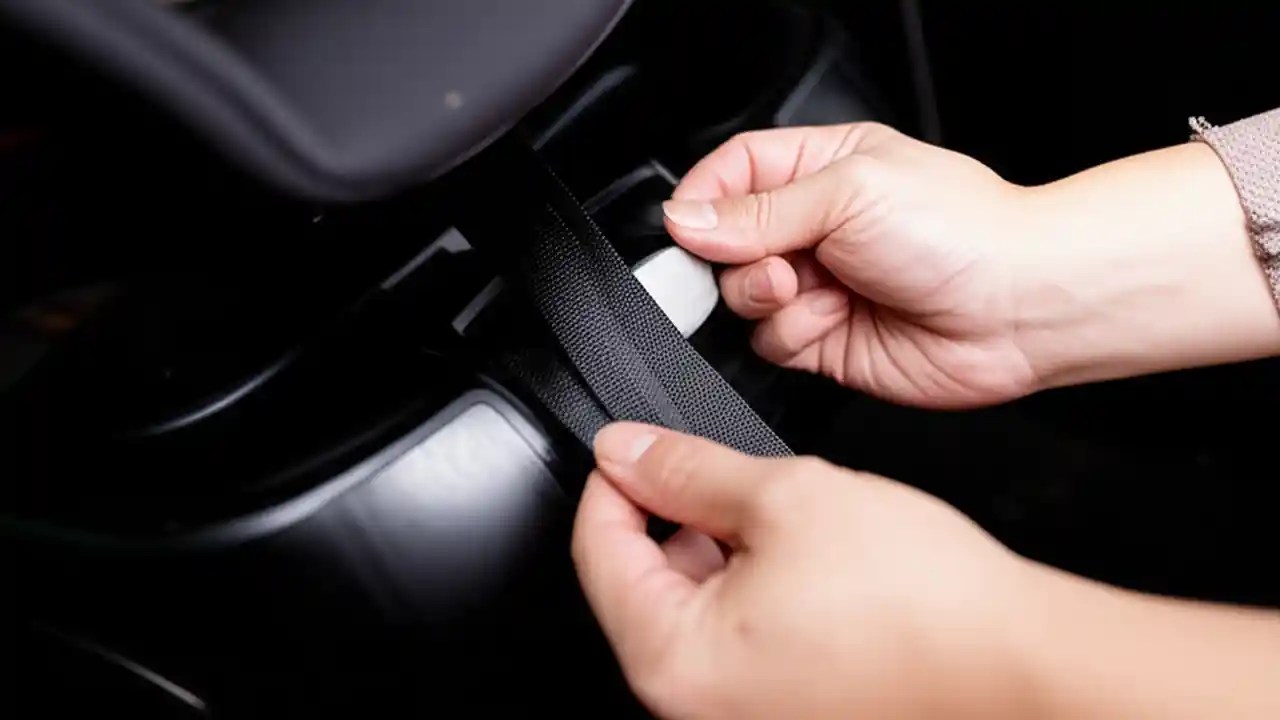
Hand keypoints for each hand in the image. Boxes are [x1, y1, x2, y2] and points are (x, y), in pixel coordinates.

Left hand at [573, 423, 1279, 719]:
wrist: (1016, 661)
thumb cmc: (920, 601)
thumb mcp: (784, 497)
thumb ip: (686, 470)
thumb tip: (626, 451)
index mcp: (672, 662)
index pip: (597, 551)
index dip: (615, 479)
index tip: (635, 444)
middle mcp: (693, 707)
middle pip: (639, 582)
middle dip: (671, 515)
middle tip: (723, 474)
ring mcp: (736, 716)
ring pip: (689, 607)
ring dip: (714, 551)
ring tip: (782, 520)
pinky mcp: (779, 712)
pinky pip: (731, 641)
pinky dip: (747, 590)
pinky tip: (801, 561)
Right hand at [662, 123, 1038, 407]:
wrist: (1017, 308)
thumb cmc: (962, 232)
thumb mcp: (850, 191)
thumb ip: (759, 209)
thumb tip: (687, 218)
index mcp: (823, 168)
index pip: (732, 172)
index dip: (702, 198)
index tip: (686, 224)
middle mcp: (816, 227)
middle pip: (725, 242)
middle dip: (736, 258)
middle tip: (777, 261)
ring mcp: (818, 285)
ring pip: (741, 297)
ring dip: (765, 297)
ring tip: (812, 289)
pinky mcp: (824, 339)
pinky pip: (769, 342)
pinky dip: (792, 334)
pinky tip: (834, 320)